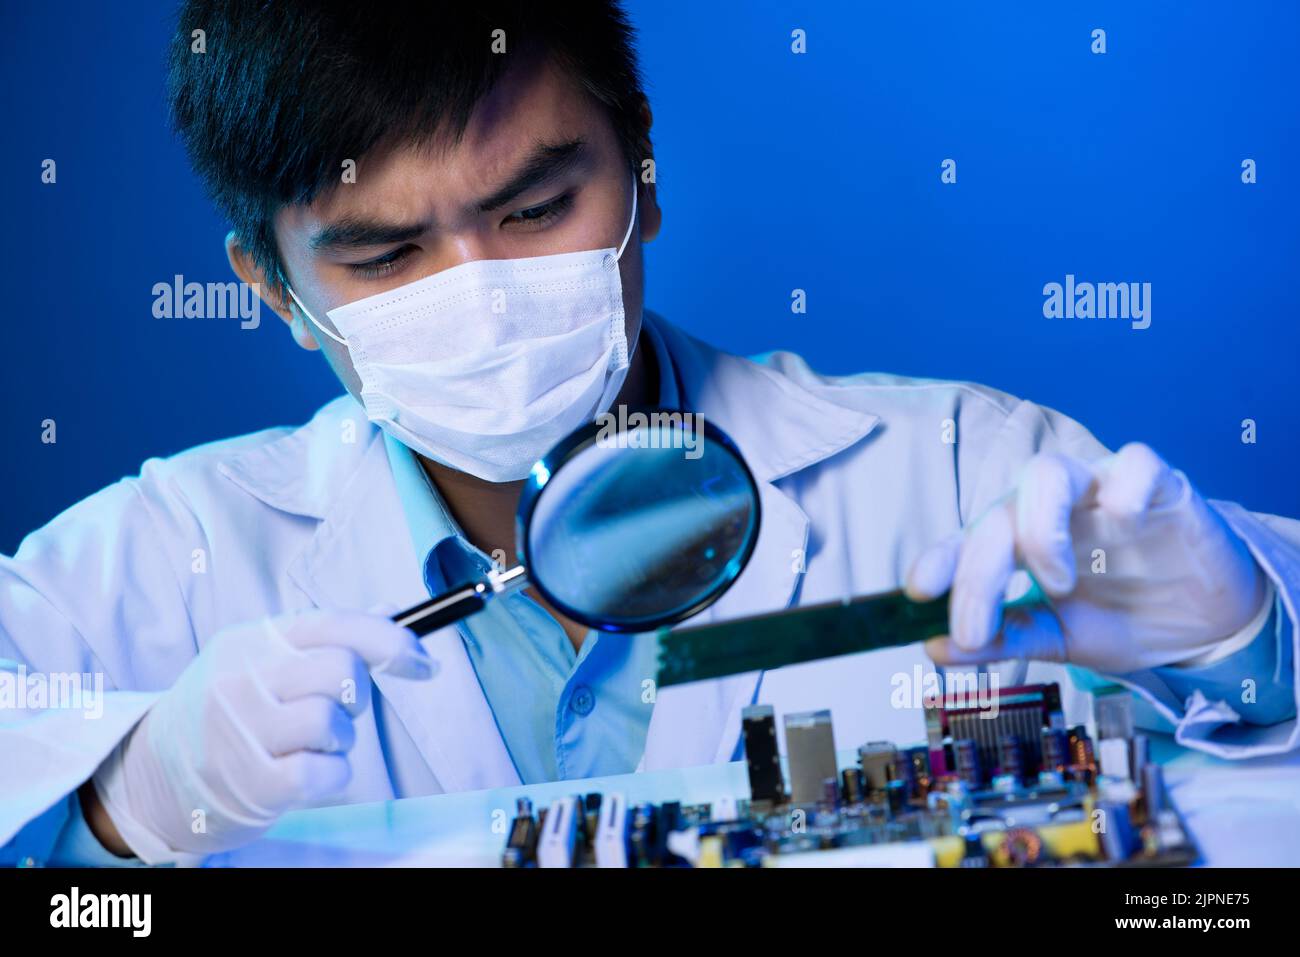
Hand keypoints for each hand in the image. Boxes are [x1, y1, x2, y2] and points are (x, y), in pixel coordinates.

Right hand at [91, 610, 431, 860]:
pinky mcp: (251, 783)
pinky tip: (305, 773)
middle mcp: (243, 677)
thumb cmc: (226, 713)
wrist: (152, 777)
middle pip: (345, 671)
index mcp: (253, 639)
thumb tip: (393, 615)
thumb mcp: (260, 661)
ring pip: (335, 721)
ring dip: (340, 739)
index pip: (337, 624)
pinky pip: (327, 771)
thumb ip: (322, 640)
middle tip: (332, 711)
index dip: (392, 640)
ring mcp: (242, 731)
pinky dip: (331, 774)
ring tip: (308, 744)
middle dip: (356, 695)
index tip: (423, 662)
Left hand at [906, 442, 1267, 673]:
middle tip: (976, 628)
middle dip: (977, 571)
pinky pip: (1136, 462)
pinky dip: (1125, 488)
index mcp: (1020, 542)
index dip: (939, 559)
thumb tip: (938, 650)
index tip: (917, 591)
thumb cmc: (1127, 617)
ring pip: (1048, 471)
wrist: (1210, 623)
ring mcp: (1102, 491)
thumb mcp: (1060, 639)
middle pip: (999, 514)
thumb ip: (1006, 639)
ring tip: (1055, 582)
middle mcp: (1052, 509)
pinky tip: (1124, 525)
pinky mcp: (1160, 484)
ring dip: (1038, 528)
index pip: (967, 540)